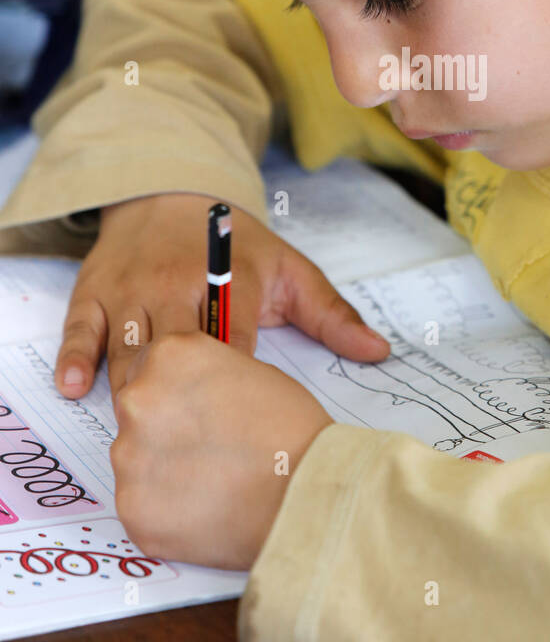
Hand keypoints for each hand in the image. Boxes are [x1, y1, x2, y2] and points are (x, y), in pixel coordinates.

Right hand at [56, 192, 389, 406]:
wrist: (171, 192)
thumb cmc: (235, 244)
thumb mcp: (289, 269)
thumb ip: (332, 314)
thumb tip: (380, 352)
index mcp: (227, 285)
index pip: (233, 349)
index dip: (238, 392)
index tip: (248, 433)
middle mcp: (174, 286)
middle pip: (175, 357)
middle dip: (183, 402)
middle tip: (193, 449)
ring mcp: (129, 290)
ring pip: (128, 351)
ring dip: (135, 393)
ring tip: (146, 436)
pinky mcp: (93, 293)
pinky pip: (80, 330)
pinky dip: (77, 358)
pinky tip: (77, 387)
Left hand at [111, 331, 333, 569]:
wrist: (307, 491)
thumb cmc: (292, 430)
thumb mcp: (250, 372)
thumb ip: (202, 377)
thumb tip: (186, 397)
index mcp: (168, 354)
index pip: (147, 368)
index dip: (174, 394)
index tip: (195, 414)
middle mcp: (138, 398)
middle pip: (136, 414)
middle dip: (162, 431)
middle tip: (205, 452)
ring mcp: (129, 456)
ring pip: (136, 462)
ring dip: (162, 473)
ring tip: (210, 485)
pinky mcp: (131, 507)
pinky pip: (140, 506)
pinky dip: (165, 513)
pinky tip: (204, 512)